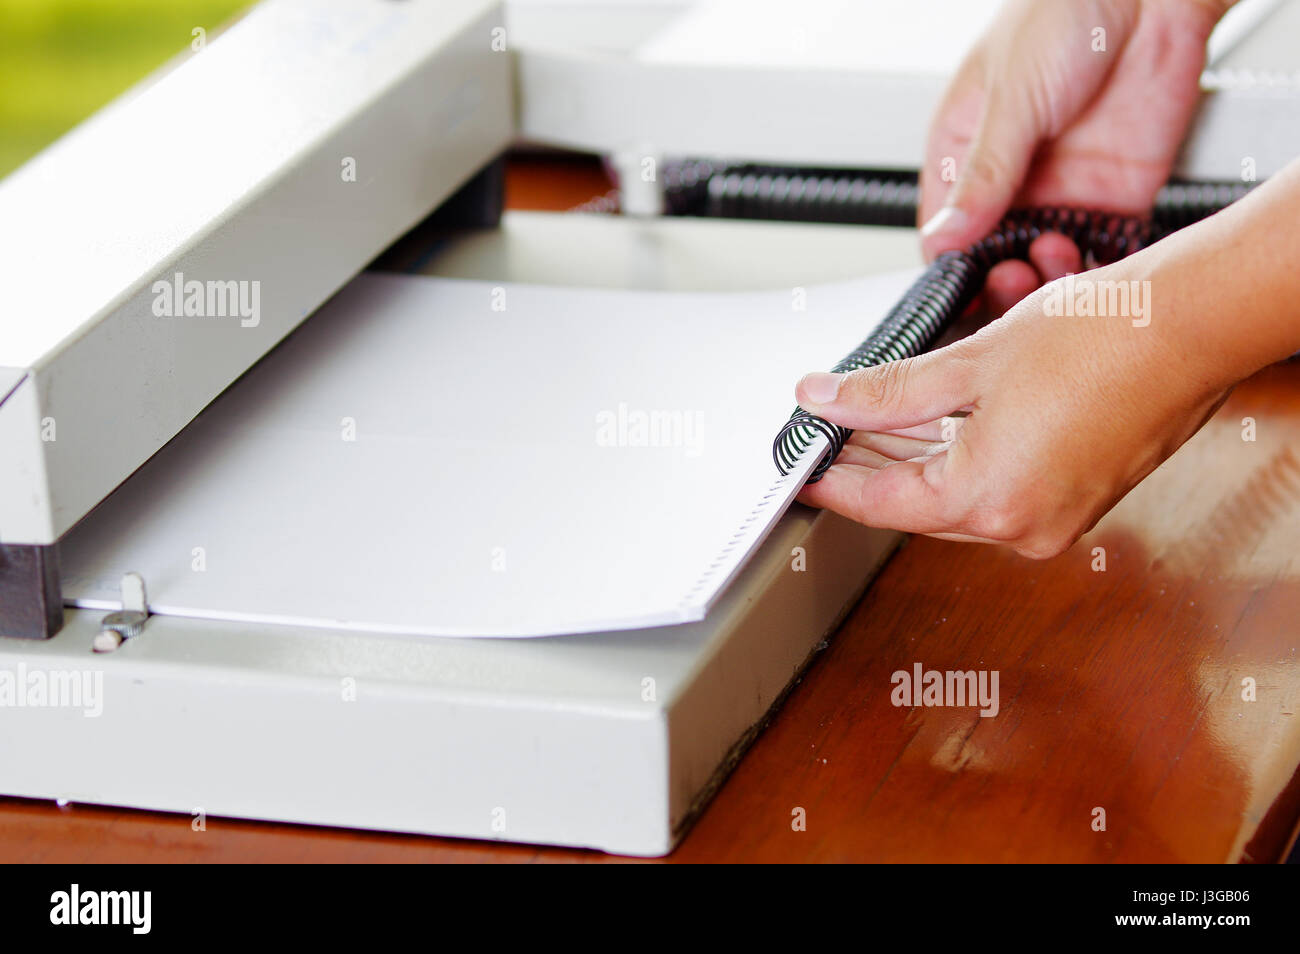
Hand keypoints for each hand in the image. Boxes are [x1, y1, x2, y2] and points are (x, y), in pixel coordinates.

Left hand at [793, 255, 1233, 557]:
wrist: (1196, 325)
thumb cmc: (1104, 336)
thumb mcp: (970, 360)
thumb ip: (887, 390)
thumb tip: (825, 398)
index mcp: (988, 500)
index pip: (879, 502)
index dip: (832, 481)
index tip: (802, 467)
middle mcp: (1023, 527)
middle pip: (917, 505)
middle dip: (870, 464)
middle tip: (831, 430)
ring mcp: (1055, 519)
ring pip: (957, 499)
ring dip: (914, 460)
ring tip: (872, 420)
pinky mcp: (1078, 501)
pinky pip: (998, 490)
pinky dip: (961, 460)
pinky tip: (933, 425)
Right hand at [919, 0, 1226, 315]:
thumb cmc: (1066, 11)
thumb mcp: (1011, 98)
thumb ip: (983, 173)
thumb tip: (945, 234)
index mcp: (964, 155)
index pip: (946, 232)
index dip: (952, 267)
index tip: (966, 283)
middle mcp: (1012, 181)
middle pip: (992, 259)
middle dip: (999, 279)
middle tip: (1013, 275)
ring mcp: (1062, 193)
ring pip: (1043, 265)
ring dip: (1046, 276)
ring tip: (1053, 253)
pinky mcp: (1114, 199)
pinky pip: (1100, 252)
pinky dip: (1094, 271)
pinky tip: (1088, 265)